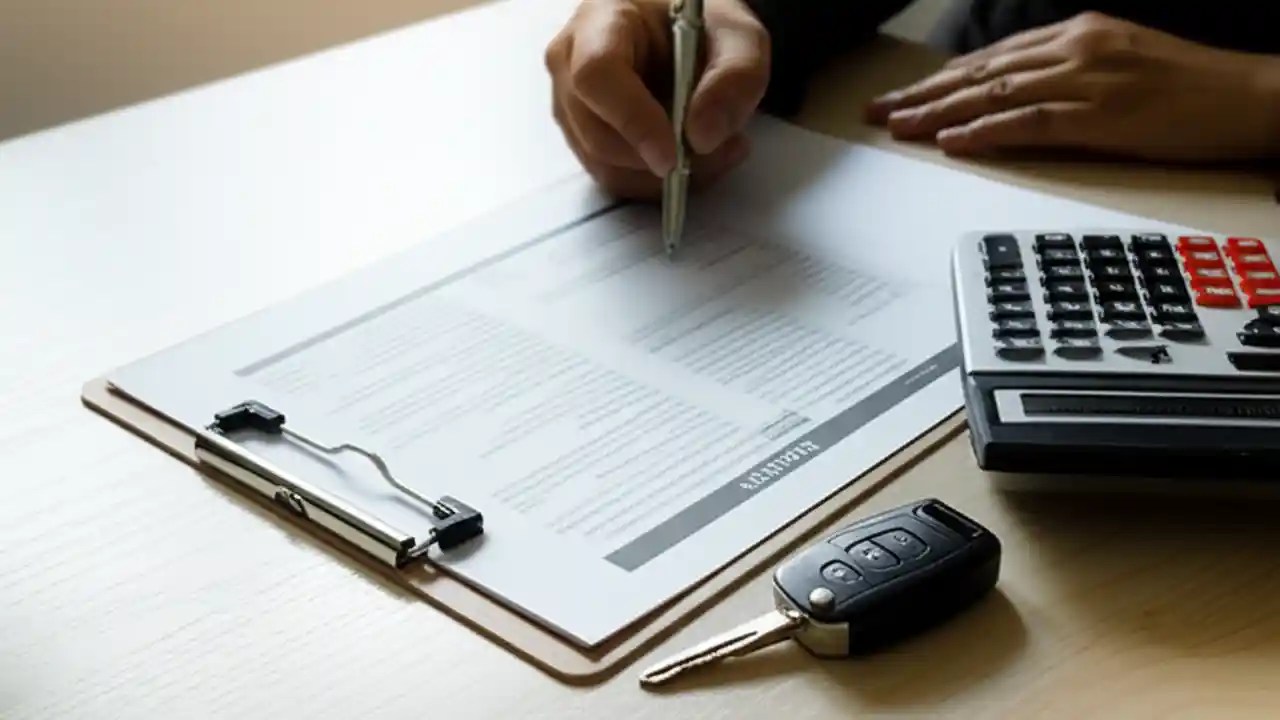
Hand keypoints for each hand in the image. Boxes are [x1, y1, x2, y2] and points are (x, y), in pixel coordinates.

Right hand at [545, 0, 769, 197]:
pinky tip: (692, 161)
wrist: (685, 33)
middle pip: (597, 133)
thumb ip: (735, 78)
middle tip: (720, 151)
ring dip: (662, 177)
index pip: (597, 75)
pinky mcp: (582, 136)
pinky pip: (612, 175)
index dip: (632, 121)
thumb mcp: (739, 38)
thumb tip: (702, 138)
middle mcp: (571, 61)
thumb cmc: (702, 27)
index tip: (673, 155)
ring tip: (716, 154)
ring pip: (603, 164)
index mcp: (603, 19)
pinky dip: (655, 182)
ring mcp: (570, 102)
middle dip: (657, 160)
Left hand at [867, 12, 1279, 160]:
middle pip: (980, 72)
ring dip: (939, 113)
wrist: (1250, 95)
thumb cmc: (1188, 87)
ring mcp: (1087, 79)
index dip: (941, 78)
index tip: (903, 95)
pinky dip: (986, 131)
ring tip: (897, 128)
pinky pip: (1030, 122)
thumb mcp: (1119, 64)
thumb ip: (1066, 73)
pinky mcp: (1102, 114)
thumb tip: (1016, 93)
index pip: (992, 57)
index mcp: (1077, 34)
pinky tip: (952, 142)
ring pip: (994, 93)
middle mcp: (1074, 48)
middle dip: (923, 94)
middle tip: (878, 113)